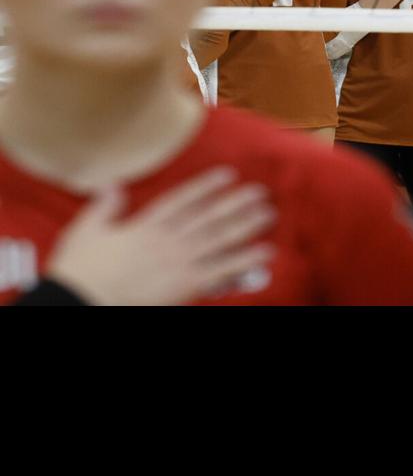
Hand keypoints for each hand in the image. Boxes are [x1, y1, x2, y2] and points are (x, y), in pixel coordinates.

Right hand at [46, 167, 276, 305]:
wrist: (83, 299)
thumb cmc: (81, 269)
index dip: (207, 186)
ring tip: (268, 215)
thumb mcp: (87, 230)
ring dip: (247, 226)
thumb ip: (105, 207)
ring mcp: (180, 261)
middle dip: (236, 203)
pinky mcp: (187, 285)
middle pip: (209, 216)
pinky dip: (245, 261)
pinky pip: (223, 270)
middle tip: (260, 193)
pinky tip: (264, 252)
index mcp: (145, 225)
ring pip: (221, 239)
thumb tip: (112, 185)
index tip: (227, 175)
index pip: (182, 200)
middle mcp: (168, 239)